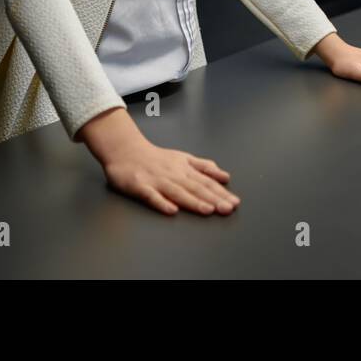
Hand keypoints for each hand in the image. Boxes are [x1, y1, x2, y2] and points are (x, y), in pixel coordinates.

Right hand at [79, 108, 238, 216]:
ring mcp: (157, 180)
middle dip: (213, 198)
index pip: (206, 181)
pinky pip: (151, 196)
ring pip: (178, 192)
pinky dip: (161, 202)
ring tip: (208, 210)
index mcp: (185, 168)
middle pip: (196, 187)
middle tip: (228, 209)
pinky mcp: (140, 186)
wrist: (126, 150)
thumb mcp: (184, 158)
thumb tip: (224, 176)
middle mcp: (174, 174)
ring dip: (193, 201)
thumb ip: (204, 167)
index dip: (221, 192)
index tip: (234, 202)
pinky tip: (171, 210)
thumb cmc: (155, 157)